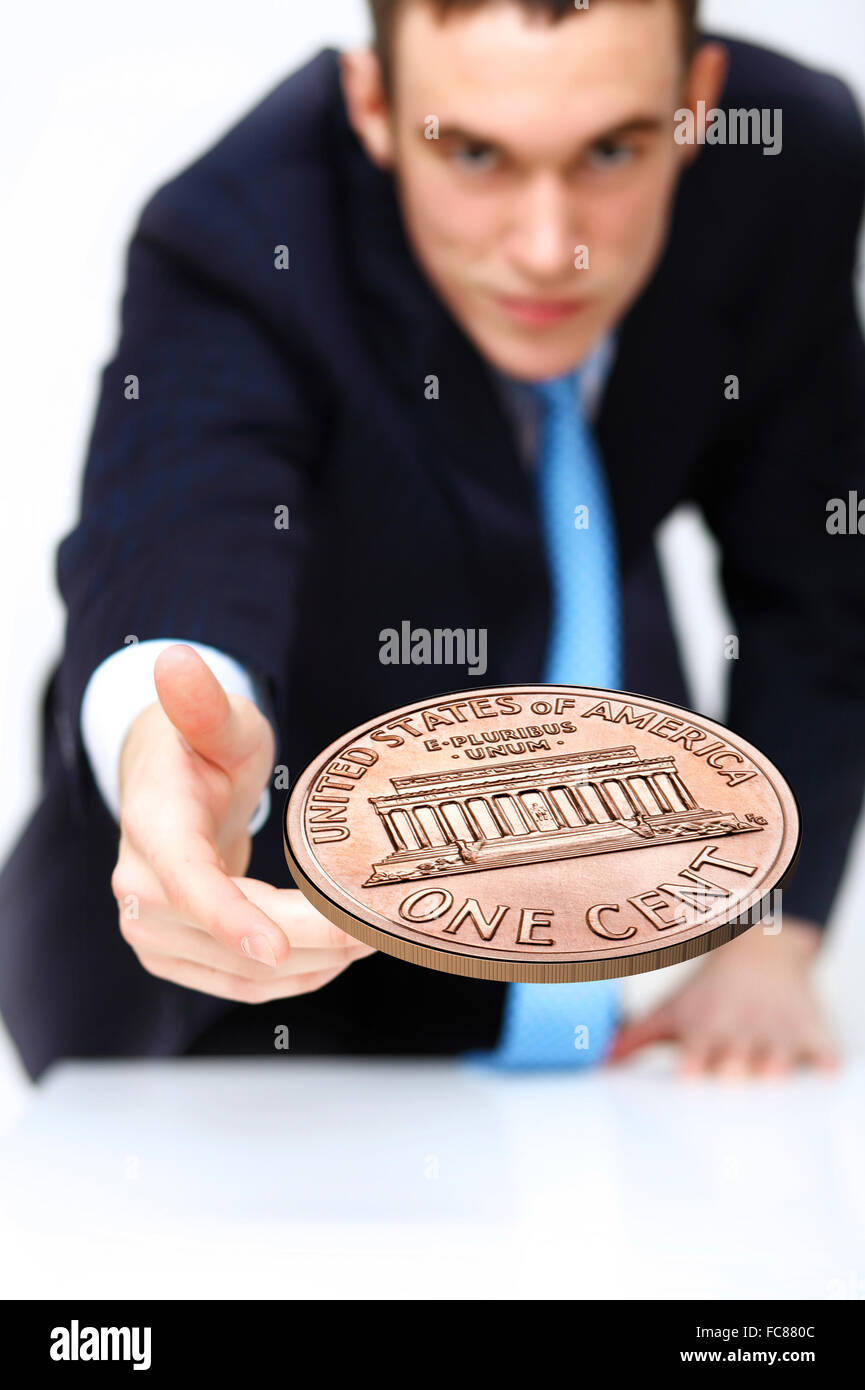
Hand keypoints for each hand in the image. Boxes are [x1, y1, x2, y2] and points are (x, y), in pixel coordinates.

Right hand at [111, 644, 373, 1001]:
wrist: (170, 788)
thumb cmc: (201, 750)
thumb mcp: (216, 720)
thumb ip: (202, 702)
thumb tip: (174, 660)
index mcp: (152, 826)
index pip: (185, 880)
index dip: (229, 917)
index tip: (275, 946)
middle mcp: (140, 889)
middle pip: (228, 937)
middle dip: (310, 939)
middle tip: (379, 927)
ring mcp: (153, 931)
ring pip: (240, 973)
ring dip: (311, 965)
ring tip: (372, 938)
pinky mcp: (175, 956)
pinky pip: (238, 986)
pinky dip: (292, 979)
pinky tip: (337, 957)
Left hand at [609, 917, 839, 1078]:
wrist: (760, 951)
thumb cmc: (708, 992)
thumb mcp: (671, 1011)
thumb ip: (634, 1039)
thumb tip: (596, 1063)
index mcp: (705, 1028)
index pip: (696, 1055)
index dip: (694, 1067)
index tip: (689, 1079)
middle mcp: (740, 1030)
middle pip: (737, 1066)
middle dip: (733, 1075)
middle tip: (729, 1082)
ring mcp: (777, 1031)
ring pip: (778, 1062)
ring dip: (774, 1073)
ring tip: (768, 1080)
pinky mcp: (810, 1030)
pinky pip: (823, 1052)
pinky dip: (823, 1064)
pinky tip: (821, 1074)